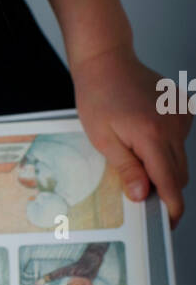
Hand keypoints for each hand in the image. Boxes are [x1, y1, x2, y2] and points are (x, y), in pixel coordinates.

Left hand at [72, 48, 190, 227]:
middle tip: (143, 194)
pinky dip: (167, 146)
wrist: (107, 62)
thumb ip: (127, 168)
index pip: (169, 182)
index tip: (169, 222)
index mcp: (151, 135)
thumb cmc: (98, 97)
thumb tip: (141, 195)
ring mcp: (182, 115)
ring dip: (164, 166)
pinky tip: (145, 133)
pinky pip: (181, 140)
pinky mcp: (185, 107)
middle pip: (179, 174)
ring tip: (136, 152)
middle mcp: (173, 125)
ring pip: (181, 158)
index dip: (171, 207)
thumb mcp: (103, 139)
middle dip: (165, 189)